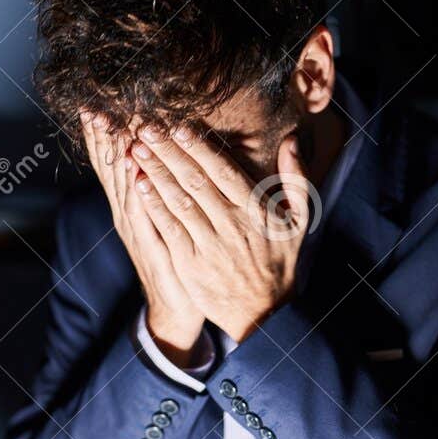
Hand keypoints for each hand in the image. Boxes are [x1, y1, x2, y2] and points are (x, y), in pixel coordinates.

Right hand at [79, 112, 206, 364]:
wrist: (175, 306)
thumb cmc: (174, 259)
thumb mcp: (163, 218)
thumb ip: (157, 189)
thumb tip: (154, 154)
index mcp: (130, 205)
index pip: (112, 163)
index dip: (102, 136)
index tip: (93, 106)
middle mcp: (126, 214)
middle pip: (111, 169)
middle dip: (102, 138)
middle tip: (93, 107)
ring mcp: (136, 229)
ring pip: (123, 185)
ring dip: (116, 155)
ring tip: (110, 126)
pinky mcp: (151, 245)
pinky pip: (144, 213)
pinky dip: (138, 191)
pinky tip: (135, 171)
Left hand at [130, 124, 312, 342]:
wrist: (264, 312)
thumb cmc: (280, 261)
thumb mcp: (300, 220)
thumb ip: (296, 178)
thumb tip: (292, 141)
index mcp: (255, 210)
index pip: (223, 171)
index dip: (200, 148)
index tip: (179, 126)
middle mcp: (230, 225)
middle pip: (195, 181)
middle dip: (169, 152)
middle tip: (147, 128)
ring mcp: (209, 244)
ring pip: (178, 201)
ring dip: (156, 174)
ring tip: (137, 150)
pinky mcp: (191, 263)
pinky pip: (169, 229)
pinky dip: (154, 207)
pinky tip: (139, 186)